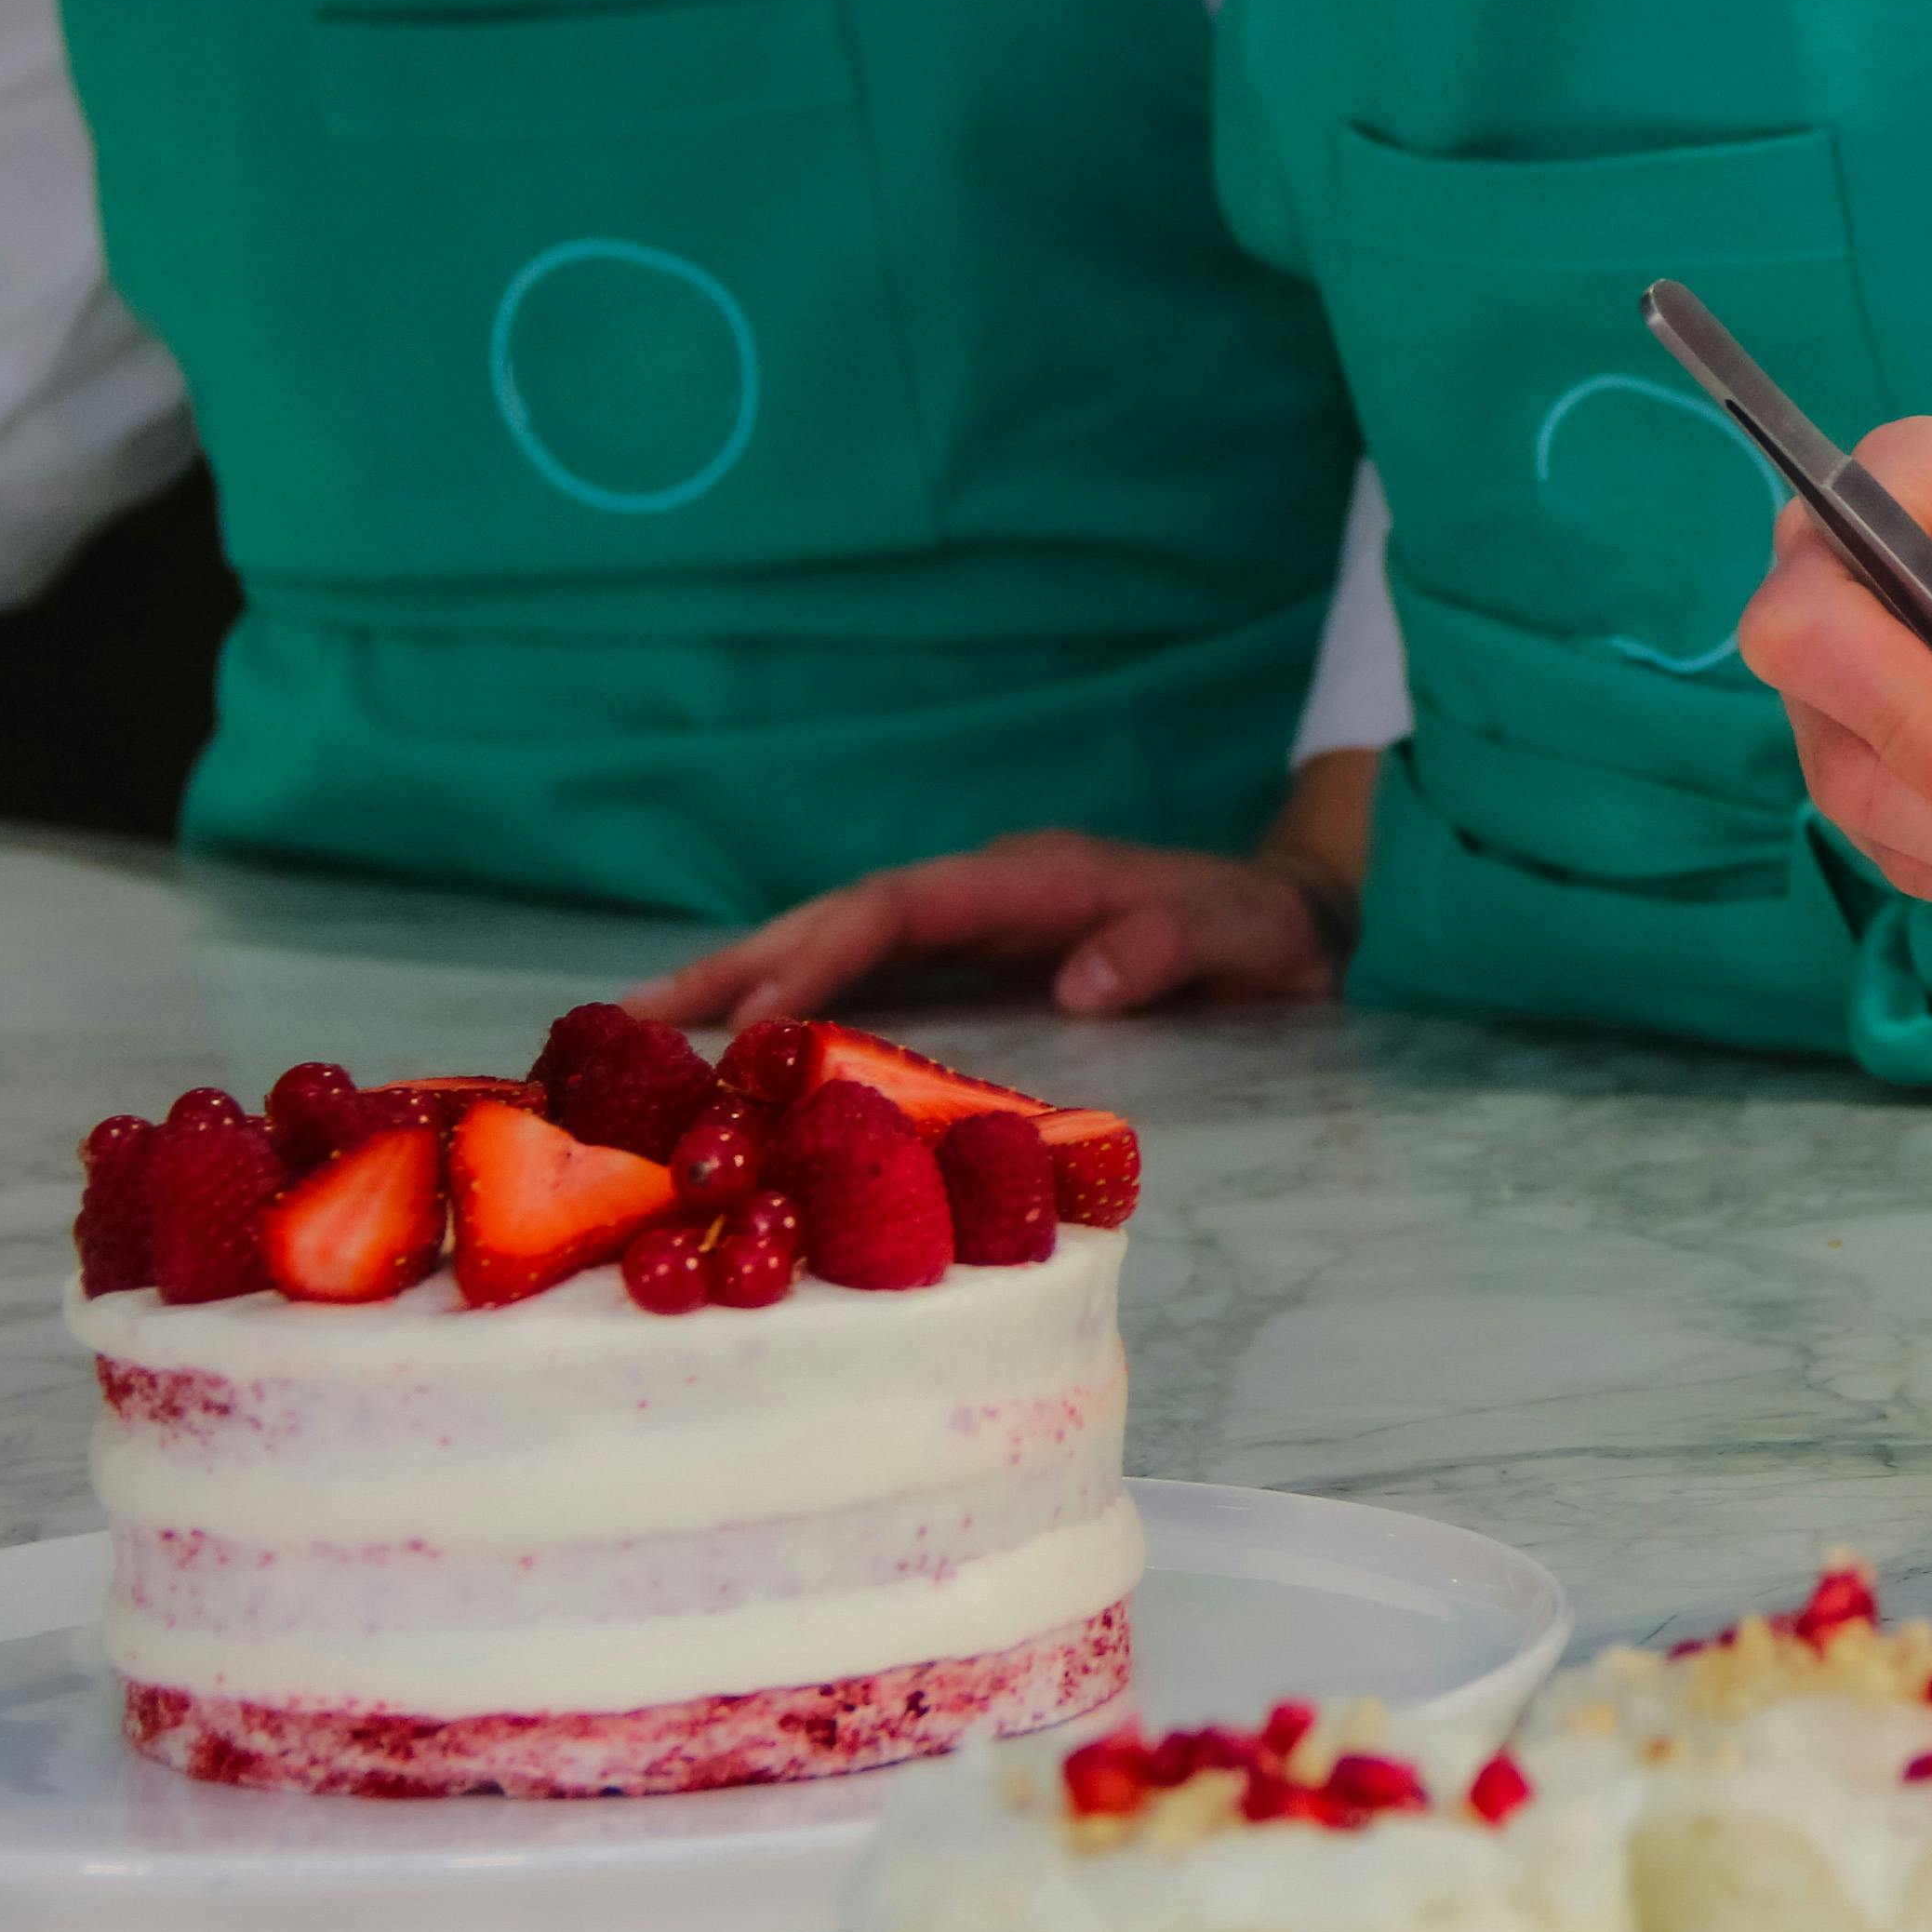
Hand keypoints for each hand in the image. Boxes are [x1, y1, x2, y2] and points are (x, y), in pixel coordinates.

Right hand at [630, 758, 1374, 1027]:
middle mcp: (988, 891)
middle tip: (626, 1024)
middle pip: (836, 917)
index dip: (820, 959)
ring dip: (742, 983)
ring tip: (637, 1037)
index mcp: (1034, 880)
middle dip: (734, 966)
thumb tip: (1082, 985)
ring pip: (836, 943)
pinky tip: (735, 1052)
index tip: (750, 1022)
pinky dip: (797, 1005)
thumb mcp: (1244, 938)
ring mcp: (977, 923)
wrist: (1305, 920)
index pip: (900, 909)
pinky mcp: (978, 959)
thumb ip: (1166, 945)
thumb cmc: (1271, 933)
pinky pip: (868, 978)